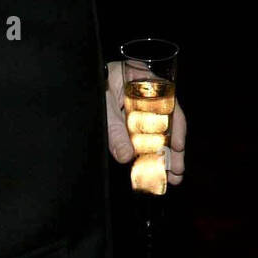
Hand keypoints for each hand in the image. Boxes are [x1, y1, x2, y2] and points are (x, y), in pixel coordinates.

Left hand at [105, 61, 185, 185]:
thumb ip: (114, 130)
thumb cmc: (95, 84)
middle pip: (168, 122)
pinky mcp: (129, 122)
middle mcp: (147, 94)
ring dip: (163, 155)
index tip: (179, 146)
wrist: (78, 84)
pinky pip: (142, 139)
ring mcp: (139, 109)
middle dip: (174, 149)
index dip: (177, 125)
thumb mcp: (103, 105)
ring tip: (170, 177)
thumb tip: (127, 156)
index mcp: (144, 80)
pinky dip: (147, 154)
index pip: (169, 102)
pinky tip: (152, 170)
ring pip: (157, 133)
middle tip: (177, 171)